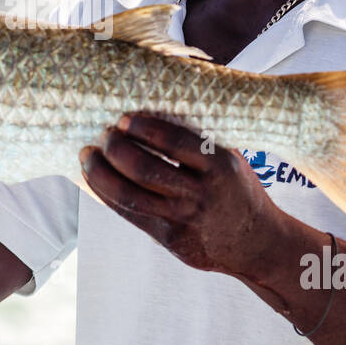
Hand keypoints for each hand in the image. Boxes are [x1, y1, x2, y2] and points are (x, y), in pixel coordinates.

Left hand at [79, 114, 285, 277]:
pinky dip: (105, 195)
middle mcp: (201, 194)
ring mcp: (184, 219)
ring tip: (88, 156)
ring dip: (101, 173)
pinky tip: (94, 180)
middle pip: (145, 170)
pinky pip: (129, 215)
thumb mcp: (230, 158)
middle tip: (104, 135)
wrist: (256, 243)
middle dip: (116, 149)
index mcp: (220, 166)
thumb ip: (200, 138)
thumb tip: (161, 101)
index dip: (144, 128)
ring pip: (130, 196)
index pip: (175, 142)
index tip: (124, 119)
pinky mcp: (170, 239)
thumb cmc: (237, 190)